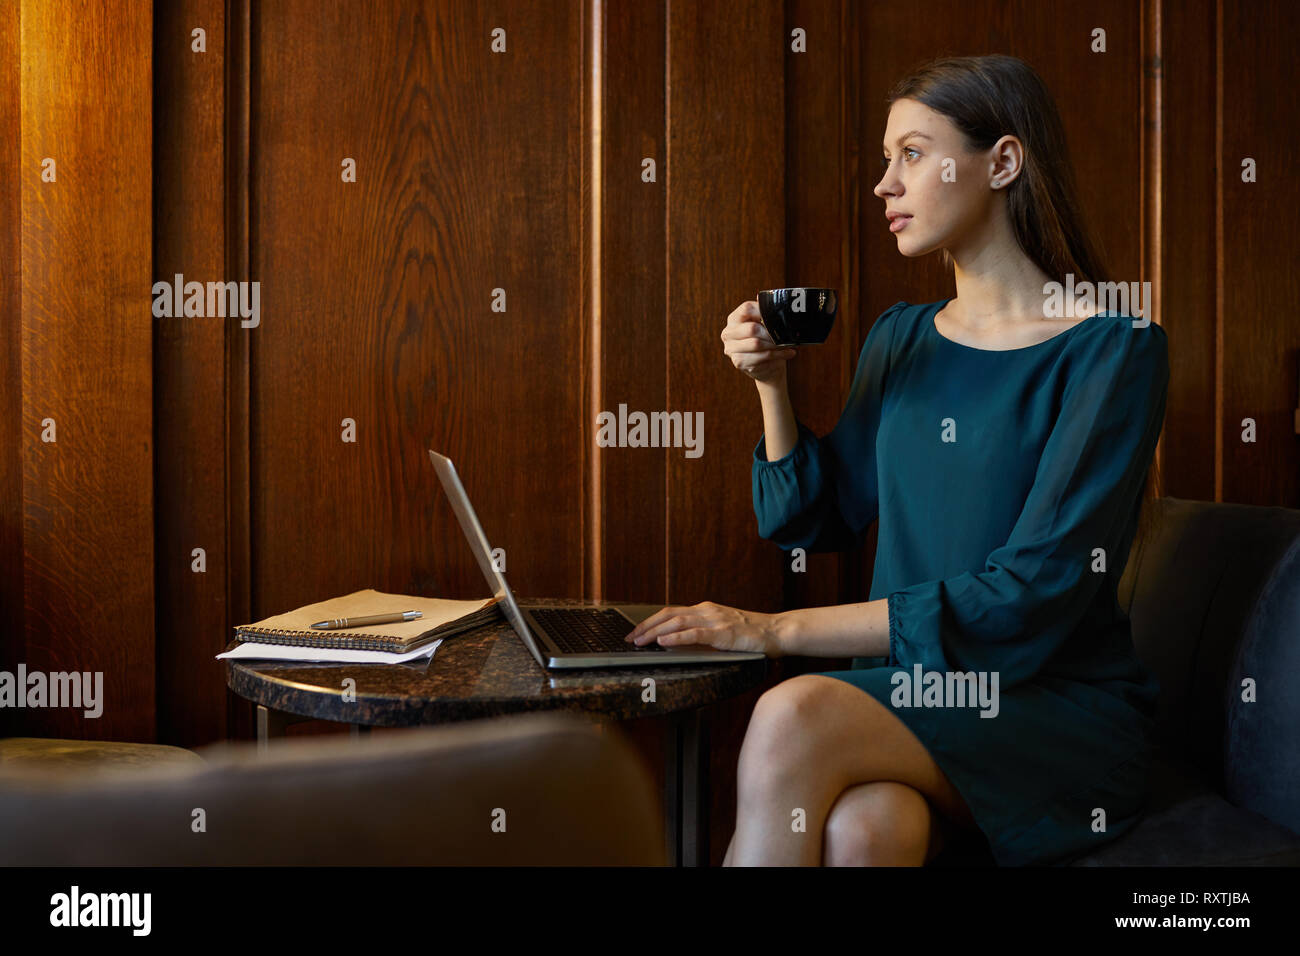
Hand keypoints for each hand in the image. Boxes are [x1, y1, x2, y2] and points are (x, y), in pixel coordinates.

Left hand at [625, 601, 783, 656]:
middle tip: (630, 638)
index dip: (650, 621)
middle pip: (669, 615)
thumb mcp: (720, 630)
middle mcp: (707, 611)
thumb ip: (701, 634)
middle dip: (646, 626)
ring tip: (641, 641)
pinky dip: (677, 637)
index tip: (635, 632)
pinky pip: (696, 634)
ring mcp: (715, 620)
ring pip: (678, 622)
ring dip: (656, 631)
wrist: (775, 631)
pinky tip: (664, 641)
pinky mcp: (723, 633)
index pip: (670, 612)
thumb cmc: (750, 634)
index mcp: (705, 610)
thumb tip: (675, 643)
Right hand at [722, 300, 796, 384]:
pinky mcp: (739, 362)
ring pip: (757, 344)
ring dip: (776, 345)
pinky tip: (788, 353)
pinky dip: (778, 355)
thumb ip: (766, 312)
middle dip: (771, 333)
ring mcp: (731, 349)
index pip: (746, 309)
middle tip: (785, 335)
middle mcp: (728, 333)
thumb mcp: (765, 324)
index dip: (763, 311)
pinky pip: (762, 356)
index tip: (778, 317)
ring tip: (788, 344)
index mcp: (734, 318)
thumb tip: (769, 298)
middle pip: (752, 328)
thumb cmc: (765, 340)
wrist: (766, 365)